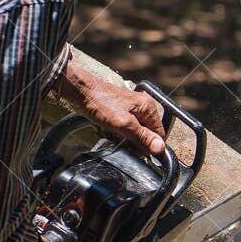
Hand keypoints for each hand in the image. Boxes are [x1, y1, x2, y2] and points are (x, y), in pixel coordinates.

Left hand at [50, 54, 167, 154]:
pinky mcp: (122, 112)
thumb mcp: (123, 124)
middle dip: (135, 141)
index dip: (150, 145)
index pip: (159, 135)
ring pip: (135, 133)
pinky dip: (118, 133)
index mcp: (148, 108)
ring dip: (125, 138)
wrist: (80, 91)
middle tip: (120, 139)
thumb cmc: (100, 103)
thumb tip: (160, 148)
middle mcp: (143, 107)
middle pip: (147, 134)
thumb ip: (142, 136)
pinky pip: (126, 129)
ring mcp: (133, 109)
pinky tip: (109, 130)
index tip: (137, 149)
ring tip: (112, 133)